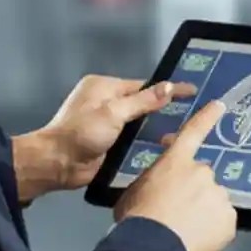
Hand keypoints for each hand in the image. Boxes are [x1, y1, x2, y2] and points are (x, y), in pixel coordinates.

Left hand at [14, 76, 197, 203]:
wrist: (56, 164)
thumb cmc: (82, 133)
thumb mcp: (114, 113)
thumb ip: (143, 101)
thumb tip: (169, 87)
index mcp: (104, 87)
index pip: (143, 85)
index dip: (167, 89)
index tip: (192, 91)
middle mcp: (105, 102)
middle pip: (142, 102)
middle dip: (164, 108)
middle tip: (194, 112)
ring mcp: (106, 123)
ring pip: (139, 122)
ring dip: (157, 127)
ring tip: (186, 131)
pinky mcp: (108, 142)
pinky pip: (133, 138)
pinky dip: (147, 141)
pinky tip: (165, 146)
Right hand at [116, 101, 236, 250]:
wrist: (151, 248)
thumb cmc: (136, 217)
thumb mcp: (135, 190)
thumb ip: (153, 180)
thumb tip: (159, 185)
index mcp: (177, 162)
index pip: (194, 132)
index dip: (207, 117)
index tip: (220, 105)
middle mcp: (203, 173)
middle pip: (202, 178)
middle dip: (193, 190)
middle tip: (178, 210)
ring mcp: (219, 196)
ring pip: (213, 200)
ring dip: (203, 209)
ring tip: (187, 230)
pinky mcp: (229, 220)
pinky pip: (222, 222)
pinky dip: (213, 229)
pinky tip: (198, 239)